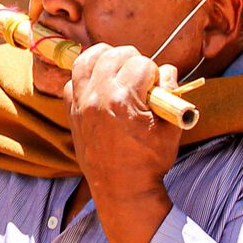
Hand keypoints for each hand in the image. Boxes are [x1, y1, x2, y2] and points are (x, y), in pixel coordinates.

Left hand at [64, 45, 180, 206]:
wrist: (123, 188)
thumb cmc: (150, 161)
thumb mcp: (170, 127)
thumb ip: (170, 92)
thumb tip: (166, 71)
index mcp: (122, 99)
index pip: (142, 64)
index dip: (154, 72)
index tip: (156, 86)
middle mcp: (97, 96)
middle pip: (114, 54)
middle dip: (132, 60)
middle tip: (140, 76)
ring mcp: (81, 103)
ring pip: (86, 59)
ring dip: (105, 58)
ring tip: (118, 68)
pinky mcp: (72, 112)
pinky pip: (72, 81)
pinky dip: (86, 77)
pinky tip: (100, 85)